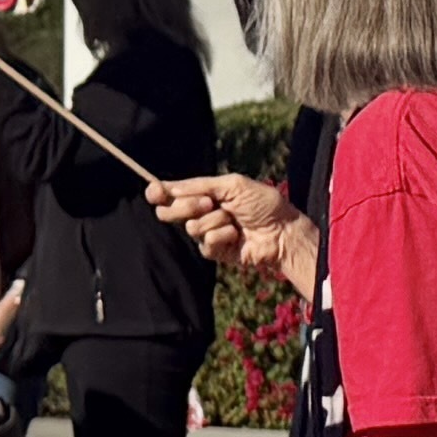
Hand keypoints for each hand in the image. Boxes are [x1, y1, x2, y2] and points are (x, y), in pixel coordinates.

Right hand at [152, 171, 284, 265]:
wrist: (282, 230)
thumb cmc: (263, 203)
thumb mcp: (233, 185)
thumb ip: (199, 185)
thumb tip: (169, 188)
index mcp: (205, 193)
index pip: (173, 193)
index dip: (159, 192)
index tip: (154, 191)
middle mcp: (202, 212)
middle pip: (170, 211)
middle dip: (185, 206)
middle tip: (208, 203)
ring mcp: (207, 232)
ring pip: (190, 227)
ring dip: (214, 220)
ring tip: (234, 220)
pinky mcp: (214, 251)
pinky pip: (205, 242)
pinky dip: (222, 236)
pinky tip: (236, 235)